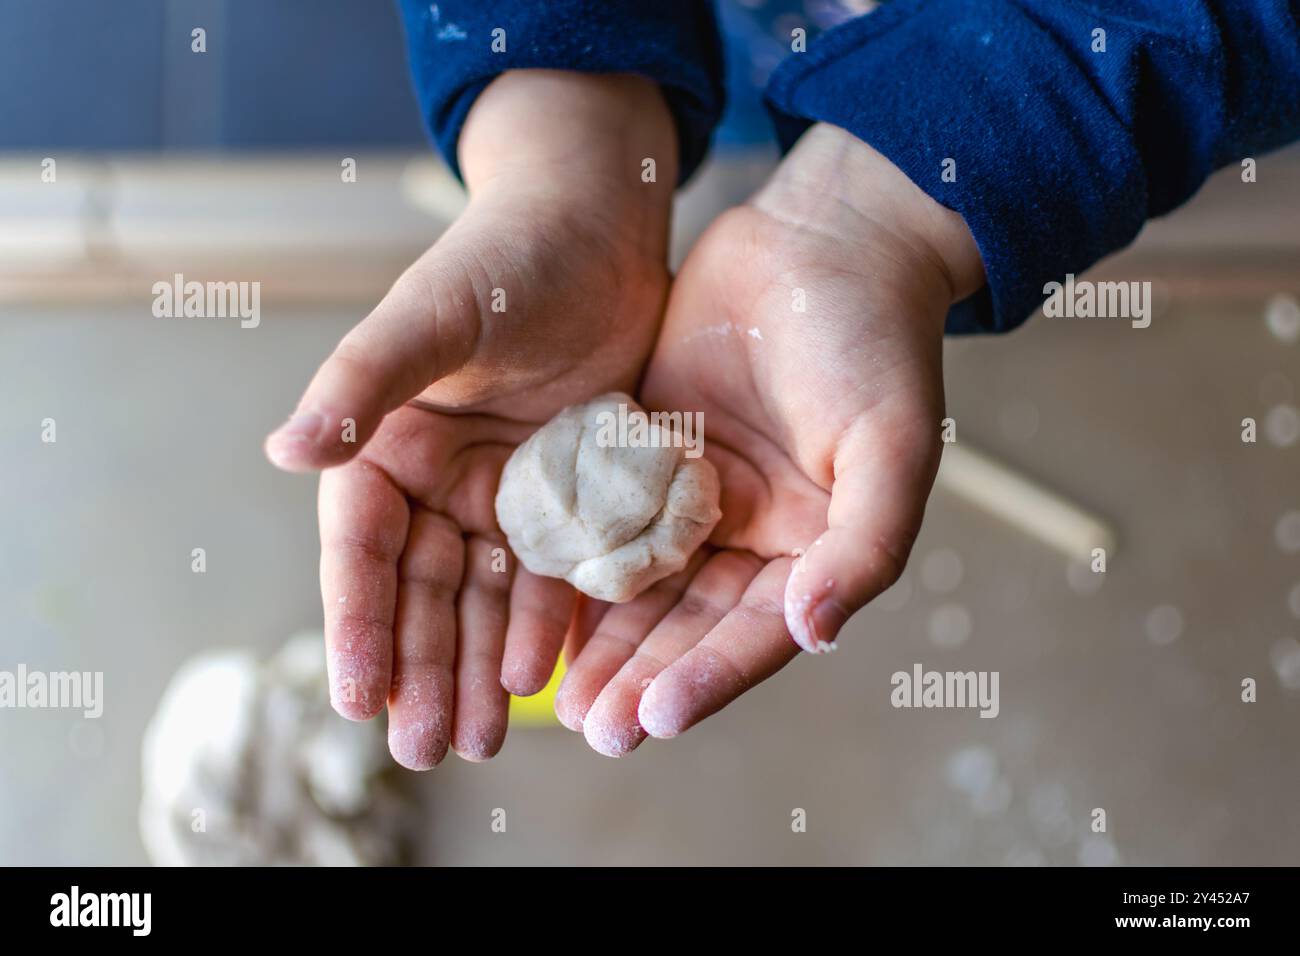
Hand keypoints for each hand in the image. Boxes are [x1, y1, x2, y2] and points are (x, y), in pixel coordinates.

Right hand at [264, 71, 677, 768]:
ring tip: (481, 741)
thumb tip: (285, 453)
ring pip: (481, 598)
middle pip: (420, 592)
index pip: (362, 549)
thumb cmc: (508, 256)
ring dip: (476, 669)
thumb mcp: (436, 314)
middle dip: (420, 671)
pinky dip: (544, 623)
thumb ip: (365, 381)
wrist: (598, 231)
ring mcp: (501, 490)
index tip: (356, 699)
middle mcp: (437, 477)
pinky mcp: (563, 493)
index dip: (357, 623)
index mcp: (387, 441)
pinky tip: (542, 678)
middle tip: (424, 751)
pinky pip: (550, 573)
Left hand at [556, 123, 984, 755]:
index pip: (758, 632)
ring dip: (604, 636)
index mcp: (813, 546)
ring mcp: (696, 493)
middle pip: (691, 622)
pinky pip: (606, 513)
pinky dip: (577, 558)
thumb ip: (864, 545)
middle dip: (643, 674)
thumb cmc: (876, 341)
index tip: (655, 719)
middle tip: (591, 726)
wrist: (826, 238)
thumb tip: (816, 632)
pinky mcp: (648, 449)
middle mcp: (752, 533)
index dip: (709, 676)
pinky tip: (535, 599)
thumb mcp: (892, 446)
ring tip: (557, 694)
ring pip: (643, 580)